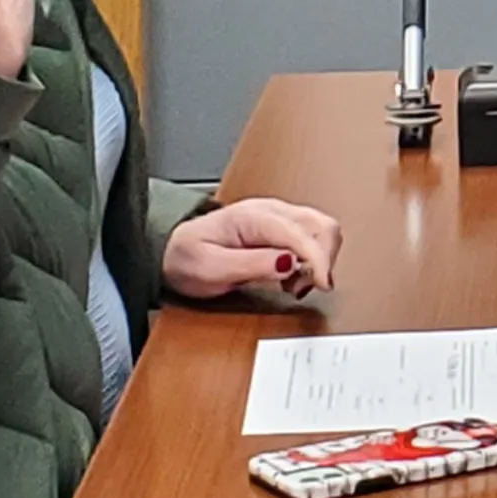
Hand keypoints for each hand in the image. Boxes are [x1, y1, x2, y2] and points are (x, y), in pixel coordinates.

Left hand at [162, 194, 344, 300]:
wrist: (172, 251)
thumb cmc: (187, 258)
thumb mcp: (210, 268)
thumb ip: (250, 265)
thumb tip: (290, 263)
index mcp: (252, 216)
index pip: (300, 232)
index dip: (318, 259)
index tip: (323, 284)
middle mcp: (271, 210)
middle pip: (322, 225)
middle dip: (324, 259)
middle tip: (303, 287)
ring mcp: (279, 216)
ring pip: (323, 230)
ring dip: (320, 260)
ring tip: (296, 283)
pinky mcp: (283, 228)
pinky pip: (313, 238)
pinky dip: (314, 259)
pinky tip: (293, 276)